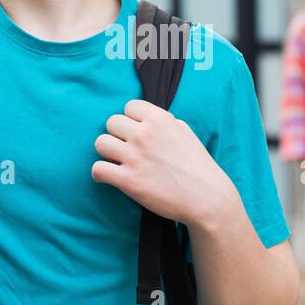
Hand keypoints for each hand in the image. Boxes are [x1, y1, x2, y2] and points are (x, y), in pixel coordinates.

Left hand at [91, 100, 235, 226]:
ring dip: (106, 152)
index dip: (131, 120)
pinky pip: (98, 169)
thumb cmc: (198, 166)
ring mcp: (135, 156)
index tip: (136, 132)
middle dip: (117, 135)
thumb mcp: (185, 133)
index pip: (129, 106)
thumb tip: (146, 121)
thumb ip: (164, 123)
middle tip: (127, 149)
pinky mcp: (128, 180)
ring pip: (100, 143)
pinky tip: (109, 177)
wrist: (206, 198)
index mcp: (160, 119)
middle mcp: (145, 134)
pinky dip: (100, 174)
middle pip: (111, 122)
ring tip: (117, 161)